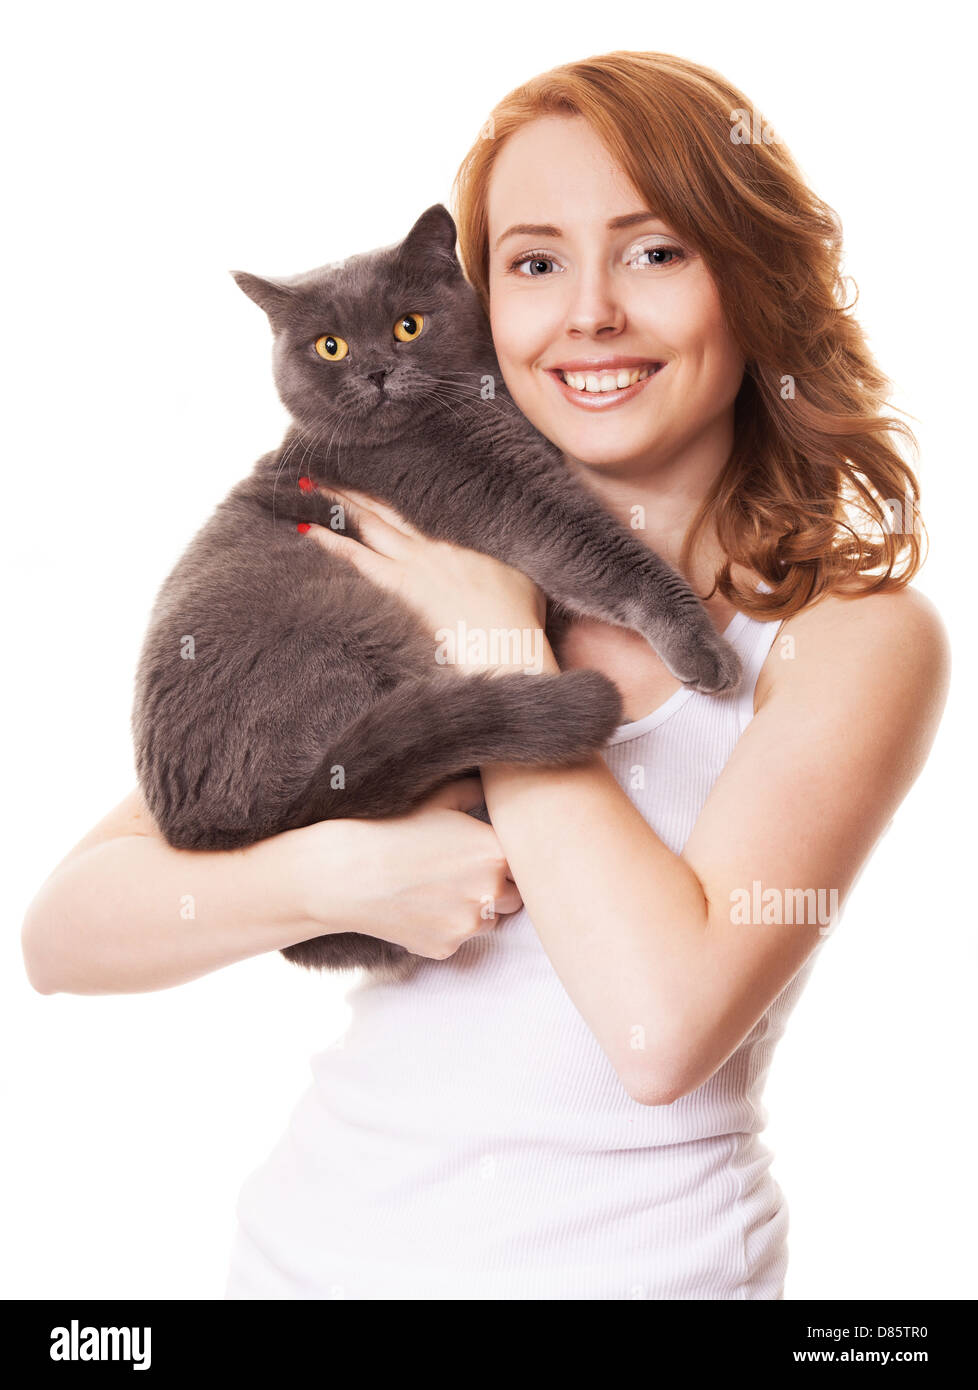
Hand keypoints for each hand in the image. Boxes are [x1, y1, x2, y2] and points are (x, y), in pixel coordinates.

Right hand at [293, 776, 523, 958]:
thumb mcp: (438, 797)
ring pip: (490, 919)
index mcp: (496, 852)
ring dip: (476, 907)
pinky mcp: (446, 948)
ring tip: (437, 886)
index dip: (512, 856)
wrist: (344, 872)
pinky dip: (445, 925)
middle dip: (499, 884)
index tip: (494, 852)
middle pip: (517, 895)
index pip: (528, 861)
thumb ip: (477, 792)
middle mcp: (492, 893)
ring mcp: (468, 925)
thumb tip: (497, 783)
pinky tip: (418, 904)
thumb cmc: (390, 827)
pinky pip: (458, 937)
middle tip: (464, 869)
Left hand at [299, 484, 553, 675]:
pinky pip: (358, 559)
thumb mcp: (526, 570)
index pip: (421, 498)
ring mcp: (418, 561)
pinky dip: (333, 542)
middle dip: (359, 482)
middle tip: (329, 461)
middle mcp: (437, 540)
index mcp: (465, 532)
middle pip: (390, 503)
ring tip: (309, 485)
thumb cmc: (522, 619)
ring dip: (339, 501)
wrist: (509, 647)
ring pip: (369, 522)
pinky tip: (309, 530)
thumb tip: (514, 528)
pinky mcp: (403, 587)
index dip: (396, 480)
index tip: (376, 462)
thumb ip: (508, 545)